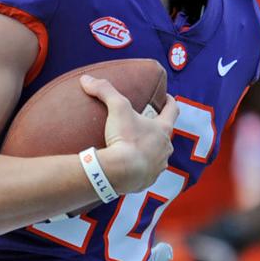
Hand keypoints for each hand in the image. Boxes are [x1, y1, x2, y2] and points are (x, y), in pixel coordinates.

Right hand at [81, 77, 175, 193]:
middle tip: (145, 125)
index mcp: (163, 129)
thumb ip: (104, 91)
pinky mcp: (148, 181)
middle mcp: (165, 148)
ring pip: (158, 157)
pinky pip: (146, 174)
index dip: (170, 102)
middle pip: (165, 135)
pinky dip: (140, 170)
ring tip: (136, 150)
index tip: (166, 98)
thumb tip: (86, 79)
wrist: (120, 172)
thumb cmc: (124, 139)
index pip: (173, 110)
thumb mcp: (116, 109)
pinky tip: (130, 169)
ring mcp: (158, 167)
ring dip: (150, 152)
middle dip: (157, 130)